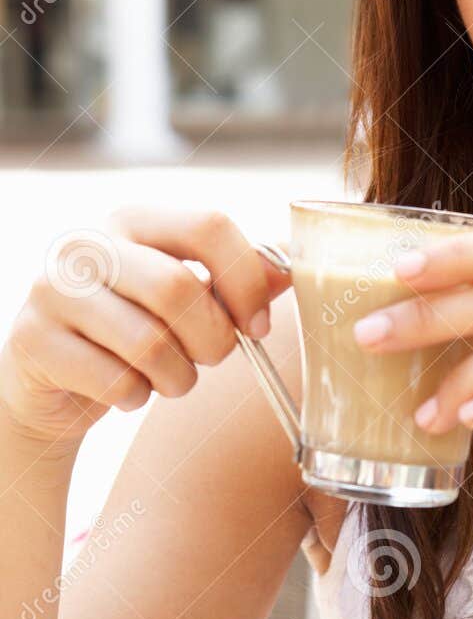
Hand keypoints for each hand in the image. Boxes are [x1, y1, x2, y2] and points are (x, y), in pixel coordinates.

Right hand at [0, 208, 290, 455]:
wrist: (54, 380)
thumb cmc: (133, 331)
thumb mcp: (186, 299)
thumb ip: (236, 280)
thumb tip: (294, 269)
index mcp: (135, 219)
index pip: (209, 225)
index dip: (247, 281)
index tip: (257, 327)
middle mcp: (88, 243)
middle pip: (180, 289)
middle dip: (213, 341)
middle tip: (210, 360)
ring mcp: (53, 288)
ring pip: (149, 344)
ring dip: (177, 378)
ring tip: (167, 377)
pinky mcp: (33, 339)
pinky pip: (116, 381)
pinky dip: (136, 398)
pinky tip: (126, 390)